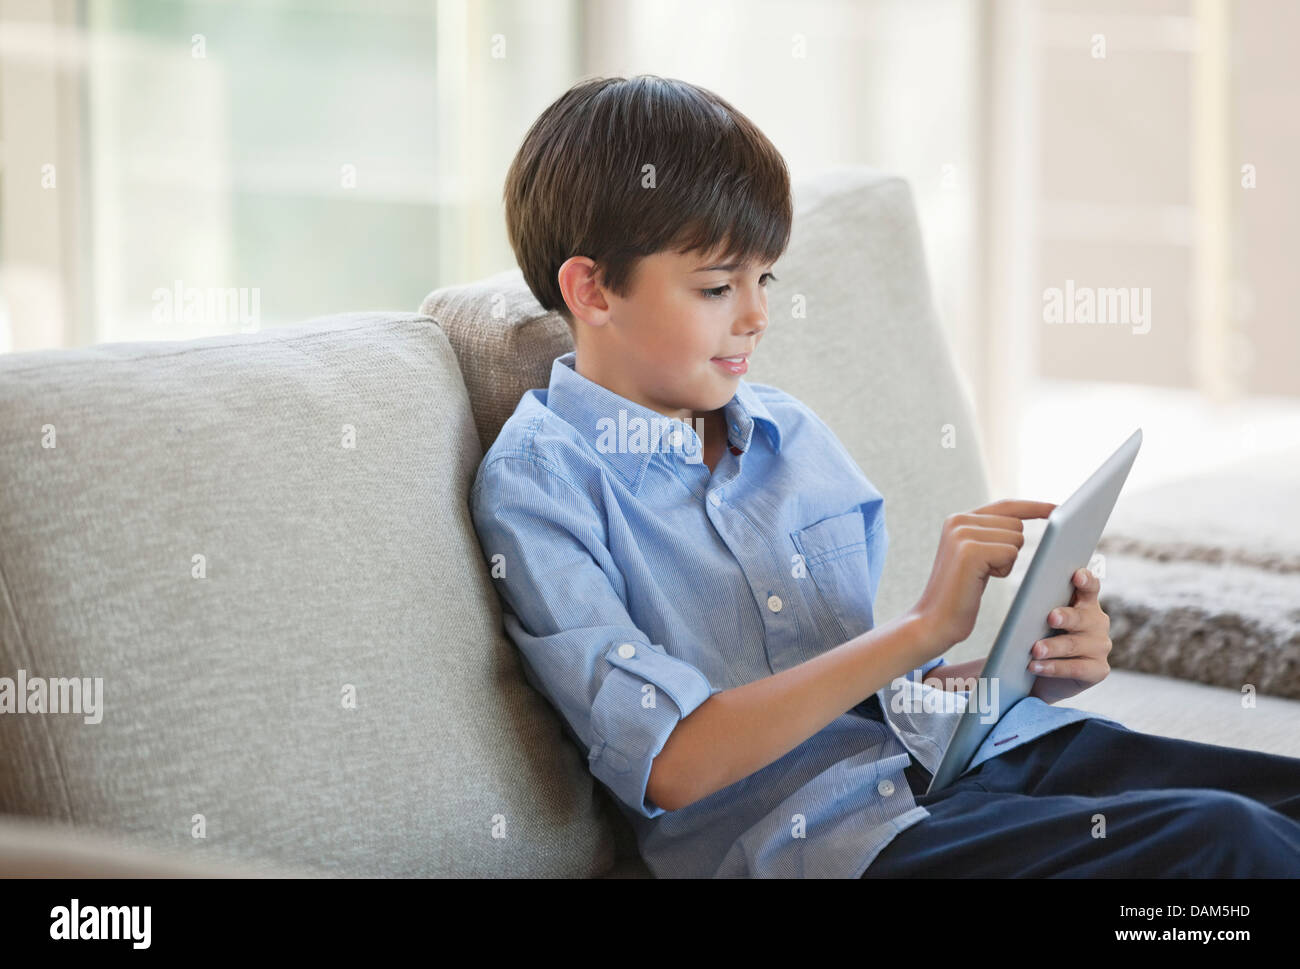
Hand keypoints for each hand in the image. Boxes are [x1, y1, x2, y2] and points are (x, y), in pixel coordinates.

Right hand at [911, 499, 1056, 655]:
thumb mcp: (974, 558)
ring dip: (1006, 562)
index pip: (1006, 506)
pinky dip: (1003, 570)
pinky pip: (1010, 552)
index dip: (1033, 507)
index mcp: (958, 519)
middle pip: (1015, 524)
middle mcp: (958, 520)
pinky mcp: (969, 550)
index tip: (1058, 508)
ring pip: (1015, 538)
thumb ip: (990, 537)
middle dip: (1011, 550)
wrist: (934, 621)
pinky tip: (981, 579)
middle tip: (984, 571)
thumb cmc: (960, 595)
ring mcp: (962, 533)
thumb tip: (1023, 528)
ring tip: (980, 576)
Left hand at [1027, 566, 1111, 703]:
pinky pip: (1075, 668)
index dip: (1086, 580)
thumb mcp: (1043, 620)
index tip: (1077, 575)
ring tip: (1035, 650)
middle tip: (1050, 617)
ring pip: (1074, 644)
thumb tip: (1025, 601)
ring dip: (1053, 647)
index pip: (1090, 588)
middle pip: (1081, 617)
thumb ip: (1042, 607)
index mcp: (1086, 603)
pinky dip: (1053, 667)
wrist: (1046, 675)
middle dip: (1065, 617)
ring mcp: (1100, 647)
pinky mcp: (1098, 670)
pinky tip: (1036, 667)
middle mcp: (1097, 623)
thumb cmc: (1043, 637)